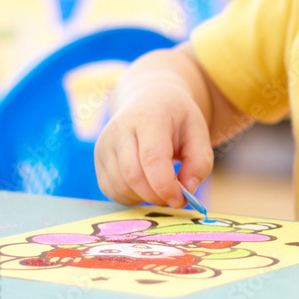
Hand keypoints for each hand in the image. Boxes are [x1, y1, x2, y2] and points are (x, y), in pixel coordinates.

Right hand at [94, 80, 213, 208]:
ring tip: (162, 188)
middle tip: (175, 198)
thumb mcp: (199, 132)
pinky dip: (130, 197)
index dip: (165, 185)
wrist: (150, 99)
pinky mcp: (98, 157)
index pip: (151, 157)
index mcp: (149, 116)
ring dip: (144, 198)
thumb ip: (199, 162)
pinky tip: (145, 187)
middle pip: (133, 176)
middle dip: (156, 196)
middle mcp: (120, 128)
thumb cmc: (177, 119)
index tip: (180, 199)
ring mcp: (104, 142)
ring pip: (120, 186)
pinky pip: (110, 190)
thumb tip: (188, 191)